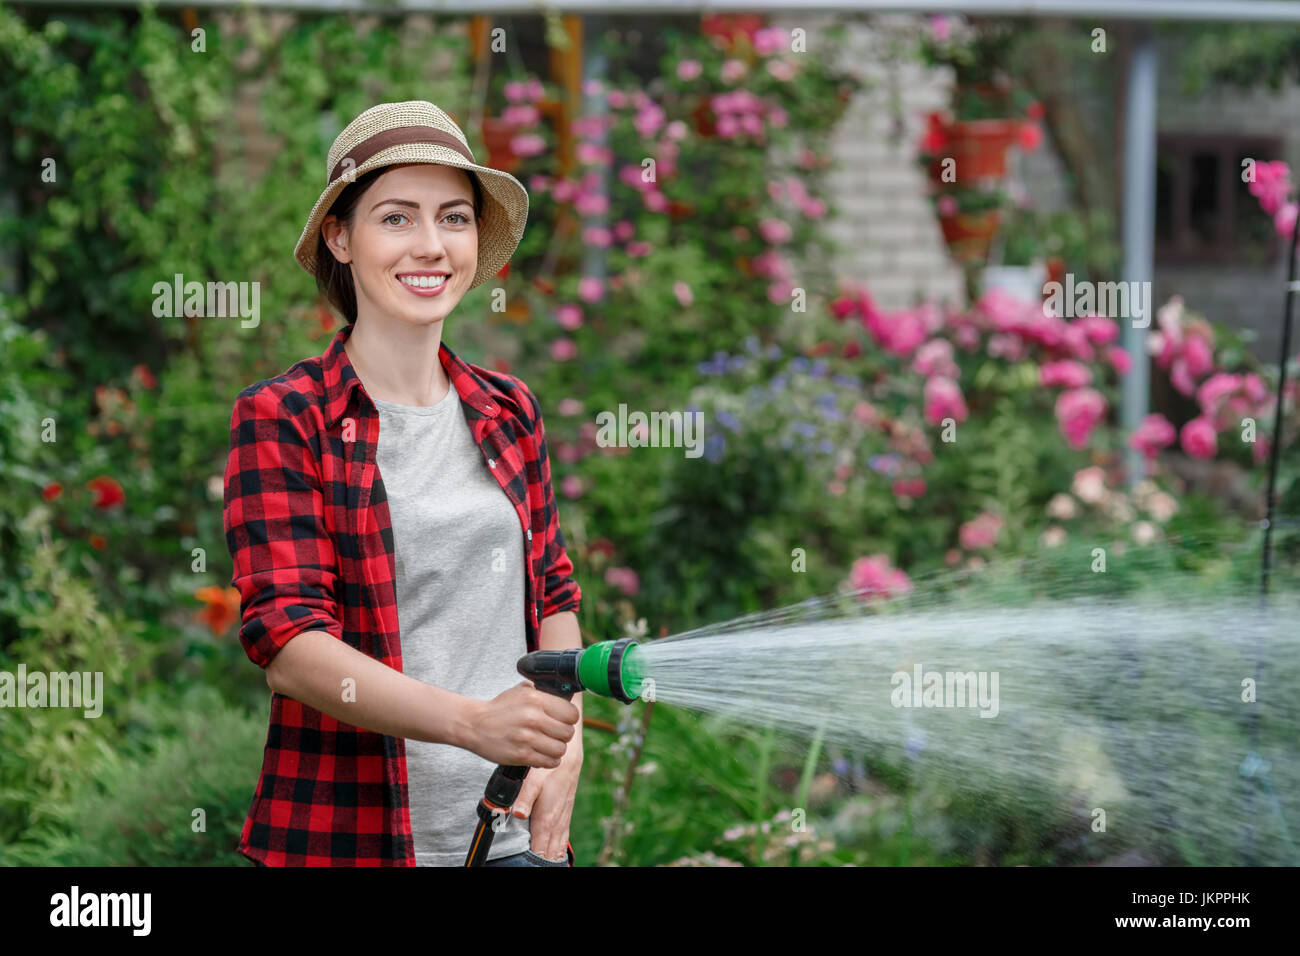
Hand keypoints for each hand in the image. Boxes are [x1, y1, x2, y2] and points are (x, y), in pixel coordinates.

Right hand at [463, 681, 579, 767]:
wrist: (474, 725)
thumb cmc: (499, 708)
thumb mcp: (520, 691)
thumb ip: (543, 692)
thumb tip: (564, 695)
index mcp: (536, 699)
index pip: (572, 713)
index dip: (570, 718)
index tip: (563, 720)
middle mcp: (534, 718)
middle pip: (568, 733)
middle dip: (563, 735)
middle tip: (554, 734)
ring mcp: (528, 738)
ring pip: (560, 749)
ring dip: (556, 749)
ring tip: (547, 745)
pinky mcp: (521, 755)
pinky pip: (549, 762)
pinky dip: (548, 760)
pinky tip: (541, 754)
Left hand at [514, 744, 582, 860]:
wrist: (568, 759)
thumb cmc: (548, 770)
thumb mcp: (532, 782)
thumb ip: (523, 799)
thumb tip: (517, 815)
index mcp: (546, 820)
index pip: (540, 851)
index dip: (533, 862)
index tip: (525, 866)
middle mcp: (556, 825)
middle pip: (550, 854)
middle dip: (542, 864)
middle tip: (531, 867)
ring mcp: (563, 821)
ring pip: (558, 849)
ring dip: (552, 859)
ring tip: (544, 866)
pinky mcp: (566, 816)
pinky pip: (563, 840)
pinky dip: (559, 851)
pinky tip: (556, 855)